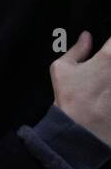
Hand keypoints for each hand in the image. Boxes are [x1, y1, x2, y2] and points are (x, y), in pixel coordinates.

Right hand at [50, 31, 110, 145]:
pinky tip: (107, 93)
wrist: (82, 131)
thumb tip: (85, 37)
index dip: (110, 42)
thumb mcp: (61, 69)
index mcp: (108, 56)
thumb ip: (76, 49)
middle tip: (104, 67)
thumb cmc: (70, 99)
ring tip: (104, 83)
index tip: (107, 47)